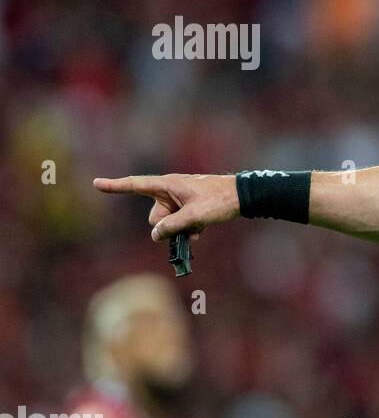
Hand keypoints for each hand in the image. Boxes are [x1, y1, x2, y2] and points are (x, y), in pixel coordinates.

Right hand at [93, 174, 239, 242]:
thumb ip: (172, 226)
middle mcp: (169, 191)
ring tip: (199, 226)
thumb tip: (156, 235)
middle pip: (155, 218)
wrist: (242, 196)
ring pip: (168, 224)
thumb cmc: (218, 201)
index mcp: (167, 185)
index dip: (116, 186)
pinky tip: (201, 230)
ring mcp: (178, 200)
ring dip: (180, 230)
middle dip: (167, 227)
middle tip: (189, 224)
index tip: (96, 183)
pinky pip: (179, 224)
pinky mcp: (187, 208)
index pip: (136, 185)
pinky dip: (187, 229)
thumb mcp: (194, 216)